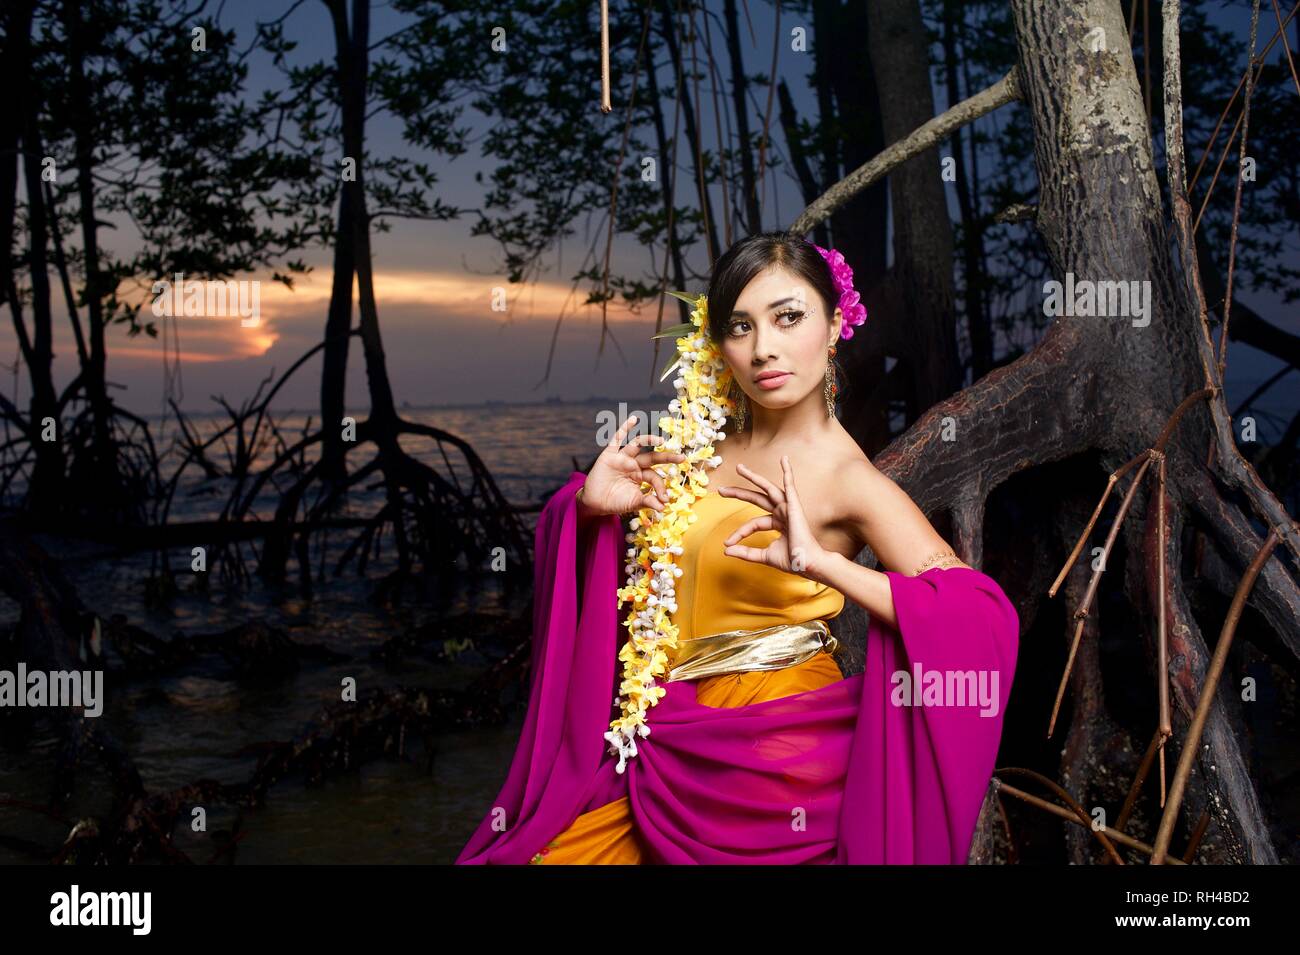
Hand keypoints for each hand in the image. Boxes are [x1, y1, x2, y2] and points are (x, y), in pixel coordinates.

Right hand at [580, 414, 686, 515]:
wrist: (594, 503)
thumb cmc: (615, 502)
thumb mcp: (633, 503)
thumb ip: (647, 502)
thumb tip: (664, 507)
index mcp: (642, 475)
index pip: (655, 477)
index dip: (661, 487)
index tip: (665, 499)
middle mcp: (634, 464)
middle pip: (652, 457)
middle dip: (667, 458)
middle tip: (682, 458)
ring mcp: (622, 458)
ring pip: (637, 445)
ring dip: (649, 440)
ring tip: (661, 441)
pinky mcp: (609, 455)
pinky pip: (616, 439)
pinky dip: (624, 428)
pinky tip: (633, 419)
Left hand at [720, 455, 830, 579]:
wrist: (807, 564)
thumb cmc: (792, 561)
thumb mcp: (764, 556)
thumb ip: (746, 552)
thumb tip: (726, 551)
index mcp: (777, 523)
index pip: (753, 523)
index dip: (738, 533)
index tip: (727, 544)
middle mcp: (781, 512)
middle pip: (756, 499)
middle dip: (738, 493)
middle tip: (721, 490)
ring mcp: (788, 508)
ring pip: (767, 488)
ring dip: (753, 477)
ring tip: (739, 468)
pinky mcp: (794, 506)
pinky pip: (790, 486)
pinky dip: (787, 472)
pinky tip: (784, 460)